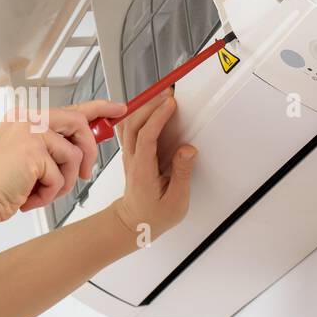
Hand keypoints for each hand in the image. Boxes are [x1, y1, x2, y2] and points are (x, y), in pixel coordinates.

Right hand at [0, 99, 126, 223]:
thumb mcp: (25, 157)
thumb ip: (50, 147)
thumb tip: (84, 148)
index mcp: (23, 118)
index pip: (69, 107)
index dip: (97, 108)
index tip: (117, 108)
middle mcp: (26, 120)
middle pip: (78, 124)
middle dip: (89, 152)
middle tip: (86, 174)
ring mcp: (29, 134)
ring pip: (72, 156)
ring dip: (62, 183)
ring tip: (41, 192)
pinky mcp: (33, 154)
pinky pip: (60, 177)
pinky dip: (49, 194)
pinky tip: (29, 197)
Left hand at [109, 87, 197, 243]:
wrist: (133, 223)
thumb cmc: (153, 215)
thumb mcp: (175, 201)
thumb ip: (182, 174)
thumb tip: (188, 150)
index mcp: (142, 171)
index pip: (146, 137)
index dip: (157, 118)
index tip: (170, 104)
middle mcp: (132, 160)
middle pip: (134, 125)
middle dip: (150, 105)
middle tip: (167, 93)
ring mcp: (130, 156)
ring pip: (129, 125)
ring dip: (143, 108)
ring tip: (160, 97)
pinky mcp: (132, 154)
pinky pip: (130, 130)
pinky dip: (138, 115)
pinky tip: (149, 109)